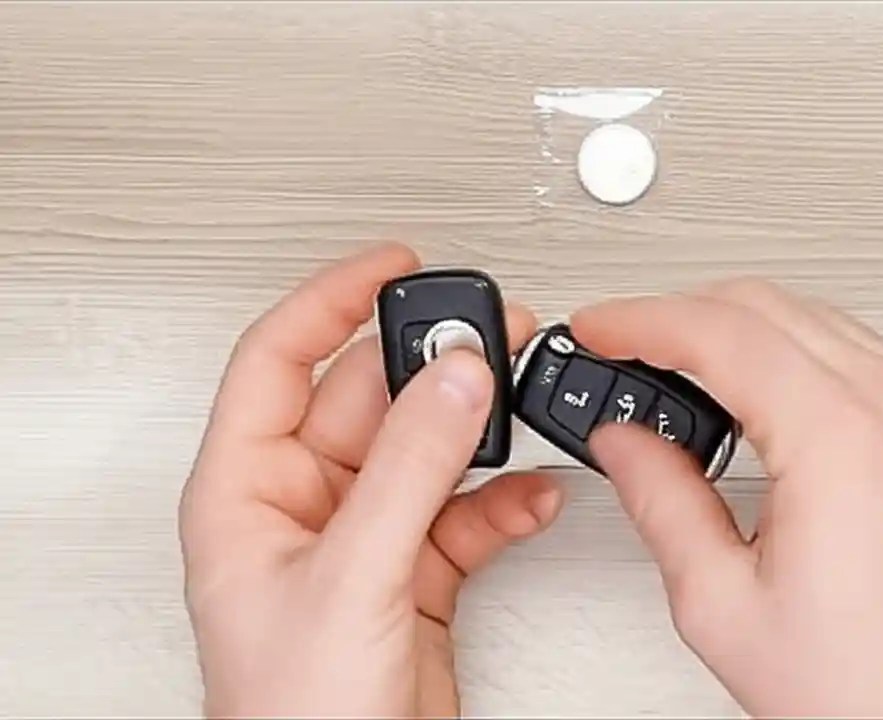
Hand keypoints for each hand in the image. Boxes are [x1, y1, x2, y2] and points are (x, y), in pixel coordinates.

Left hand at [179, 243, 562, 716]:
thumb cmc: (295, 714)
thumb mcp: (352, 574)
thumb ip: (411, 468)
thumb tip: (457, 376)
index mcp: (248, 489)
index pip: (280, 359)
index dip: (333, 299)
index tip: (396, 264)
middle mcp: (305, 503)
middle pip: (372, 396)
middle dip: (436, 366)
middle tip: (495, 337)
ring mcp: (366, 535)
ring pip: (428, 449)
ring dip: (481, 429)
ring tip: (528, 403)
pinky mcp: (417, 570)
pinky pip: (466, 510)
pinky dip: (505, 499)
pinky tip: (534, 497)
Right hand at [573, 280, 882, 716]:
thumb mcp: (728, 608)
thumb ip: (662, 503)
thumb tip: (625, 442)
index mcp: (847, 444)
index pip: (724, 333)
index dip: (644, 320)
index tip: (603, 328)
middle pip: (775, 307)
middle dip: (689, 316)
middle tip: (635, 352)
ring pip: (827, 323)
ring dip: (751, 336)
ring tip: (696, 385)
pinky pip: (877, 359)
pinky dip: (812, 363)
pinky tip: (778, 406)